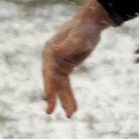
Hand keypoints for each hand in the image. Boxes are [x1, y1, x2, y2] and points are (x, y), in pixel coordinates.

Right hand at [42, 0, 111, 116]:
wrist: (90, 23)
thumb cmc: (83, 28)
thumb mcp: (77, 37)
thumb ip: (67, 45)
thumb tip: (55, 50)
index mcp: (49, 51)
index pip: (47, 72)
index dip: (48, 85)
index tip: (48, 98)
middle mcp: (51, 59)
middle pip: (52, 81)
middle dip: (53, 97)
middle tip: (50, 112)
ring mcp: (58, 64)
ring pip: (61, 86)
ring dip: (64, 100)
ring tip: (70, 115)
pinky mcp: (66, 67)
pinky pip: (66, 85)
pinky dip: (69, 96)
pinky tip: (73, 108)